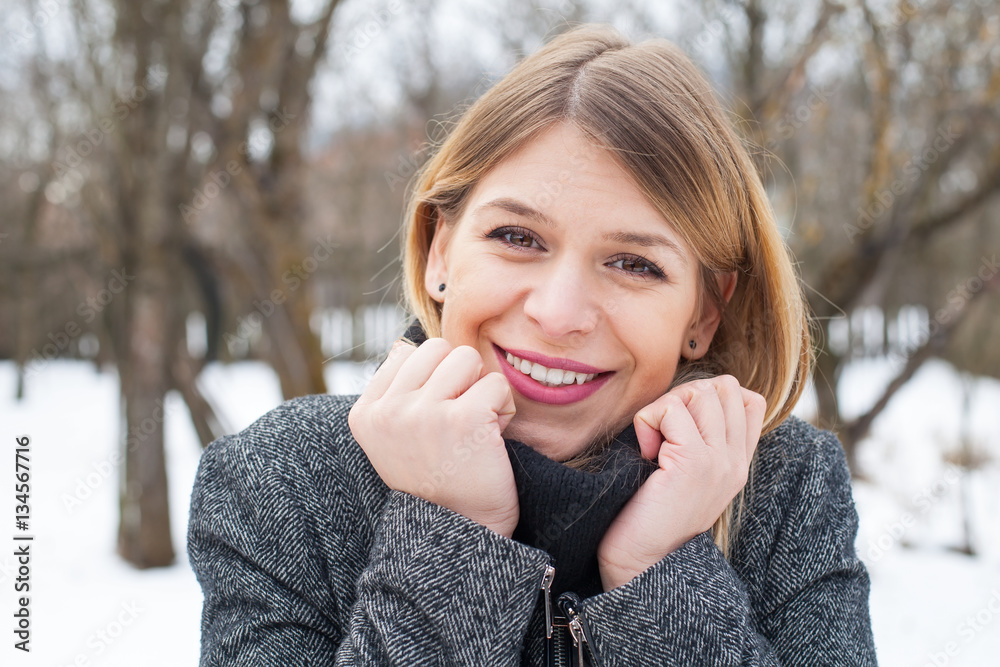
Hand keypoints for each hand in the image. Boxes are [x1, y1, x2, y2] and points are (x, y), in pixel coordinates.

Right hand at [348, 337, 519, 536]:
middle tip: (460, 422)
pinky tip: (491, 440)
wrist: (460, 533)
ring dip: (481, 390)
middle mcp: (387, 412)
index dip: (433, 381)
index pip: (407, 353)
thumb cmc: (436, 480)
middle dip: (459, 378)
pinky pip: (496, 384)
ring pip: (467, 358)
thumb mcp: (395, 438)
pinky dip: (503, 411)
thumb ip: (395, 391)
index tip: (435, 423)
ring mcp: (422, 413)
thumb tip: (404, 345)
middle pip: (439, 348)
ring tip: (474, 428)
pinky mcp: (461, 419)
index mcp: (365, 414)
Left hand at [596, 375, 765, 590]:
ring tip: (654, 443)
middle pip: (724, 387)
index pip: (750, 400)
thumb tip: (692, 394)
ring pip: (699, 393)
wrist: (642, 559)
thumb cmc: (652, 511)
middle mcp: (735, 462)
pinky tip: (646, 451)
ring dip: (664, 408)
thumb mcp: (689, 473)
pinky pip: (670, 410)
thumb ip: (702, 439)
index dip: (710, 396)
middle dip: (684, 396)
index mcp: (739, 463)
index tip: (681, 424)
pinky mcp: (693, 462)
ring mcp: (719, 462)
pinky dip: (648, 420)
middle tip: (663, 431)